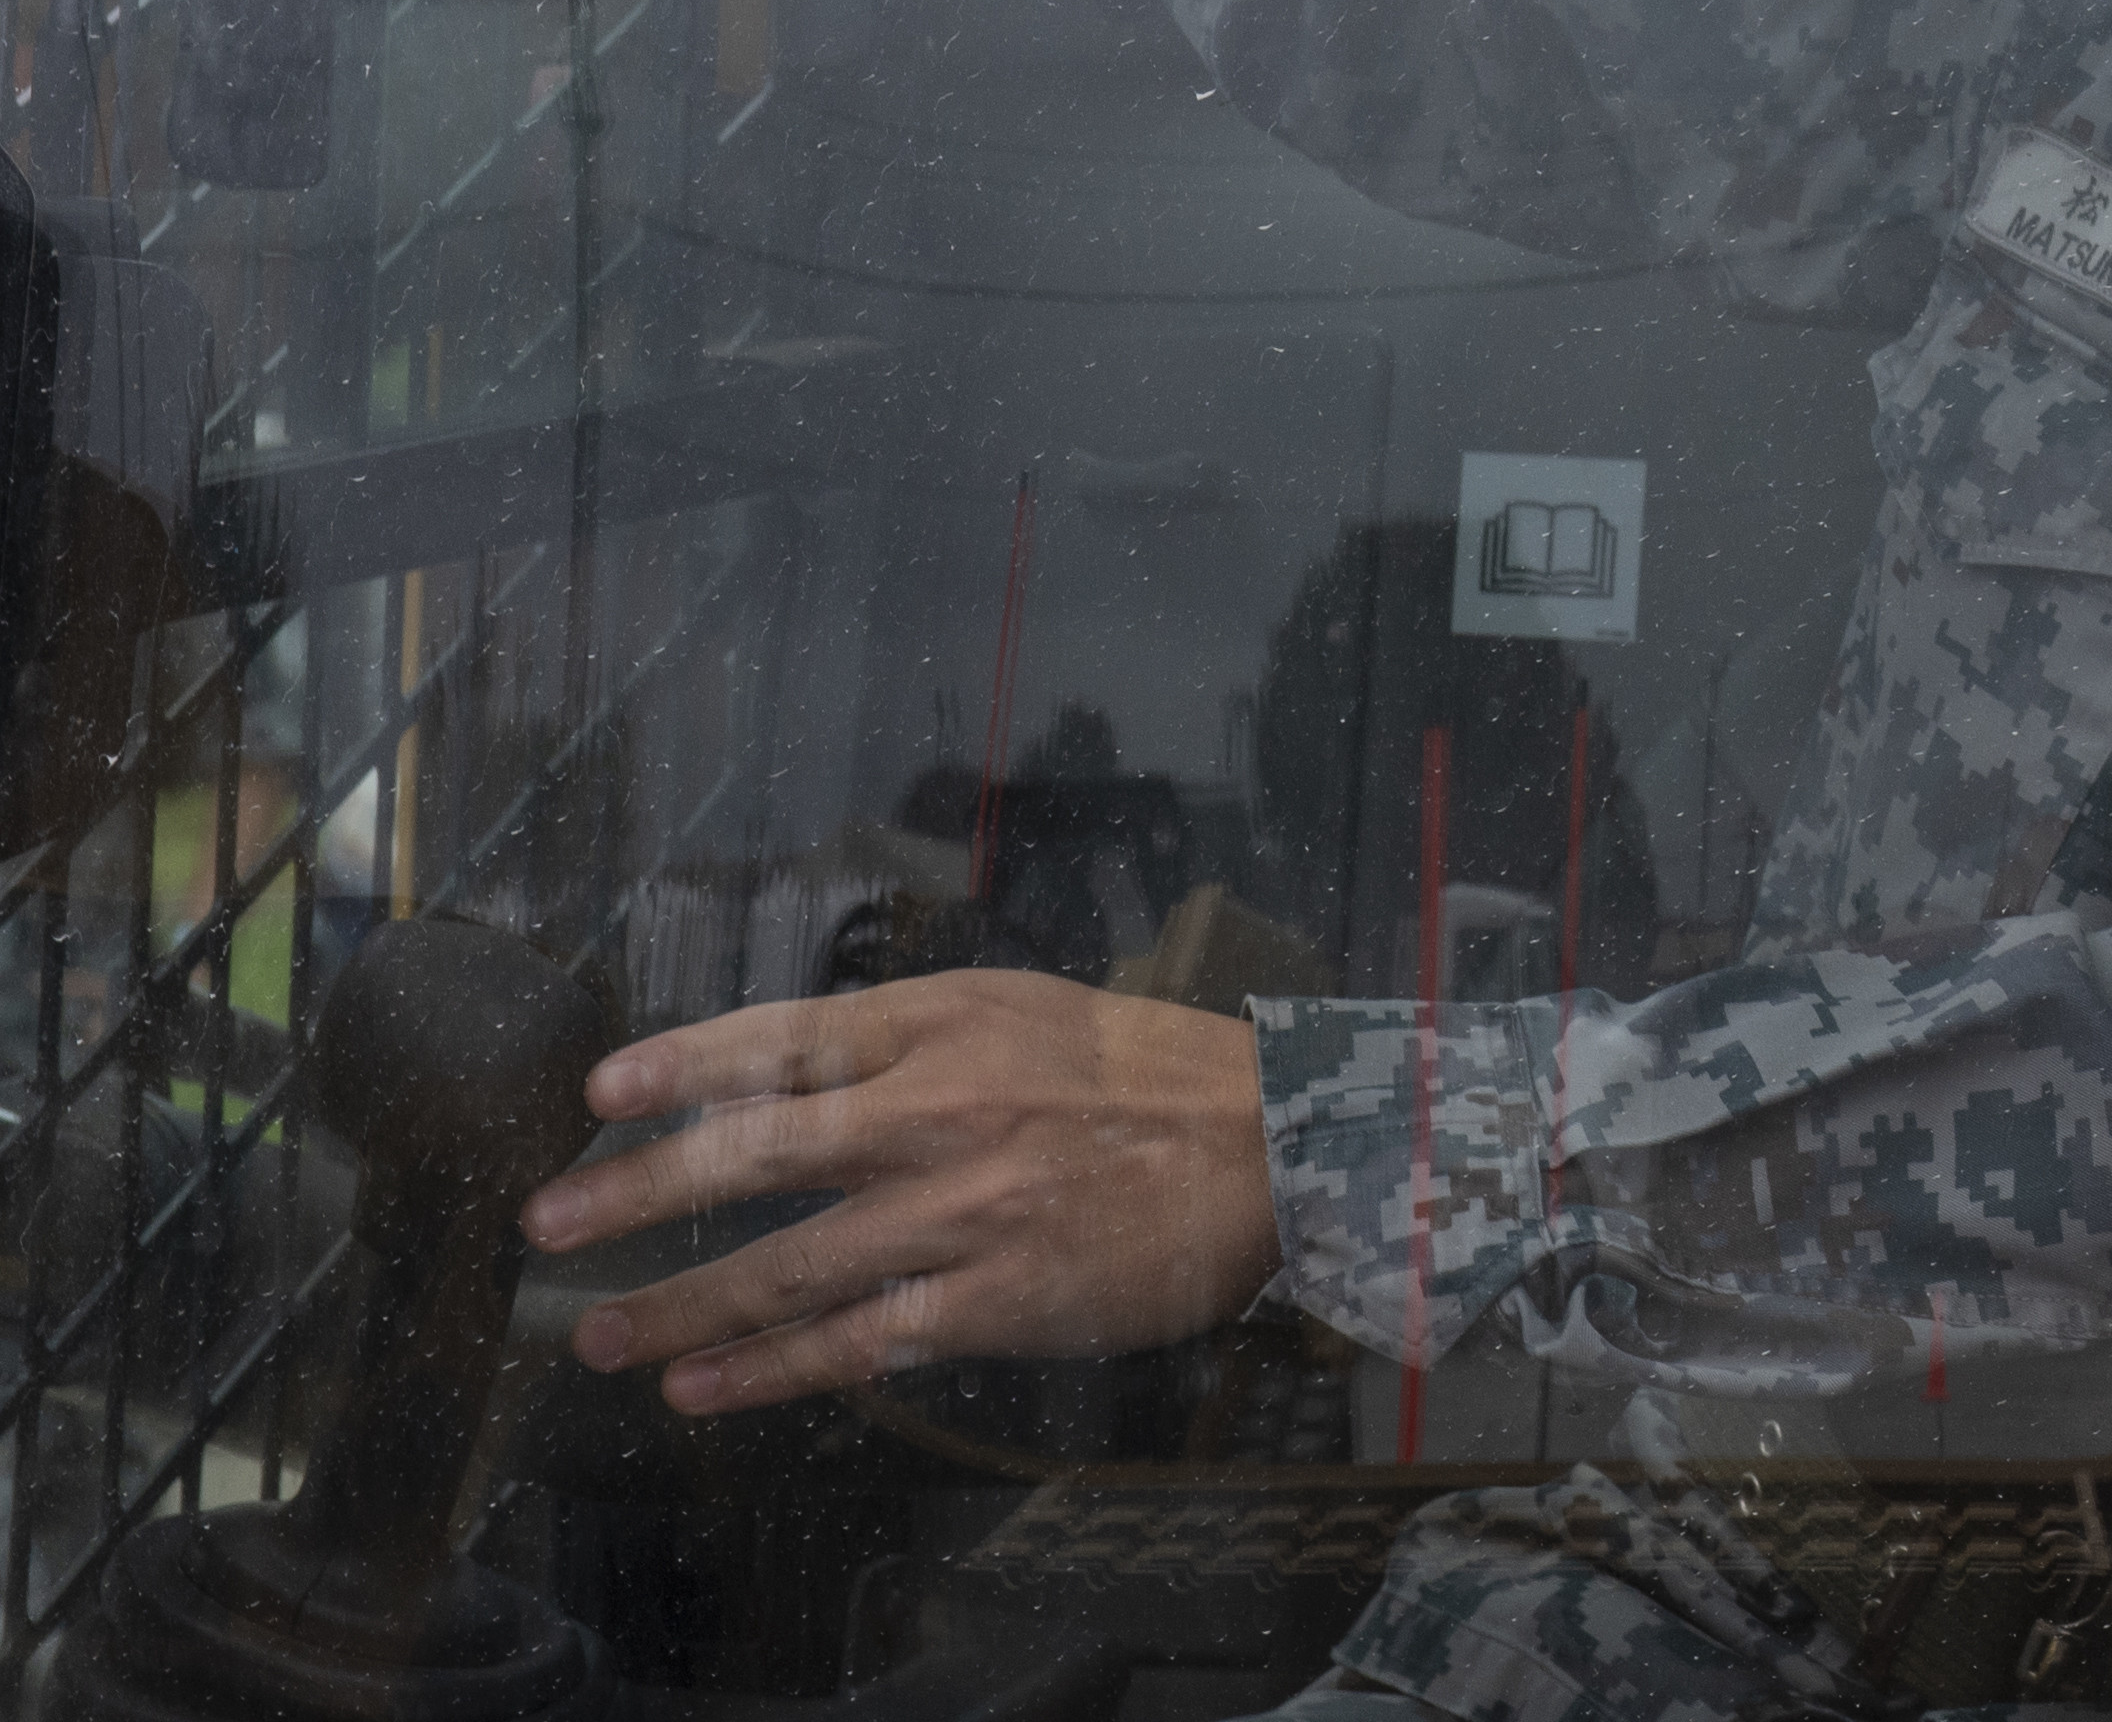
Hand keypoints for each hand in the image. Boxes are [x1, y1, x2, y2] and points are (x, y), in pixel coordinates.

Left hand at [519, 972, 1282, 1414]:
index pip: (782, 1038)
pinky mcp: (995, 1298)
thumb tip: (787, 1068)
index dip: (681, 1065)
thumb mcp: (1029, 1009)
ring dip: (677, 1308)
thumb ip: (913, 1036)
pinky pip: (855, 1340)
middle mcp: (941, 1110)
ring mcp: (963, 1209)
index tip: (596, 1095)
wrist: (1278, 1145)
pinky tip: (703, 1388)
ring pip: (785, 1267)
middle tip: (547, 1223)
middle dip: (634, 1193)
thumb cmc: (1153, 1073)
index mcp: (949, 1022)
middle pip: (754, 1152)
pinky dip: (767, 1371)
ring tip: (598, 1336)